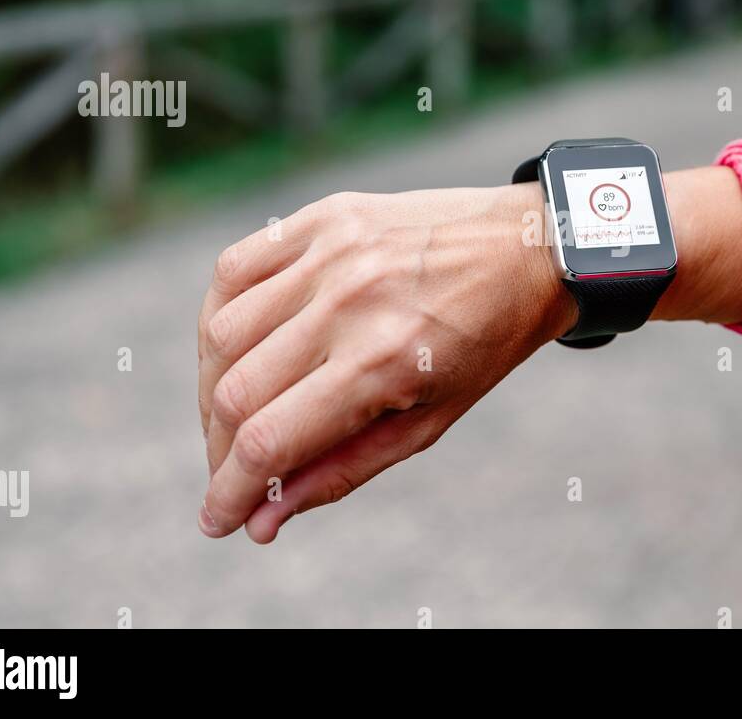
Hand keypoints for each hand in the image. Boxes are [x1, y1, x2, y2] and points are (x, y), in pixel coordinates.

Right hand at [194, 166, 741, 542]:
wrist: (526, 248)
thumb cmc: (483, 344)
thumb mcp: (429, 423)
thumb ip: (342, 471)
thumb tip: (263, 523)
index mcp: (385, 360)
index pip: (269, 441)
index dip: (231, 492)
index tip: (217, 520)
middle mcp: (350, 300)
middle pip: (235, 393)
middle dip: (222, 451)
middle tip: (236, 471)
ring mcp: (331, 252)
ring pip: (221, 333)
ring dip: (215, 388)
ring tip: (241, 413)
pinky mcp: (323, 217)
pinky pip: (234, 270)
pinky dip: (221, 316)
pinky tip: (239, 346)